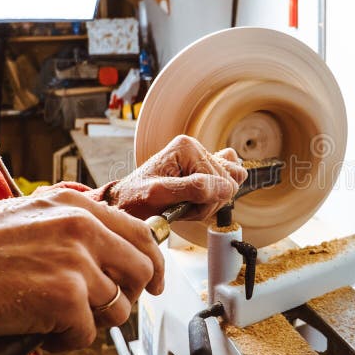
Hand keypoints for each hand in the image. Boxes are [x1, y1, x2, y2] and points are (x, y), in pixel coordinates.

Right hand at [0, 188, 162, 350]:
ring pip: (118, 306)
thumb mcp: (29, 217)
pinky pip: (87, 333)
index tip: (155, 280)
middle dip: (131, 295)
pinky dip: (66, 341)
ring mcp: (75, 261)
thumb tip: (108, 252)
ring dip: (91, 321)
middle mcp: (82, 227)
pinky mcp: (64, 298)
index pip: (140, 232)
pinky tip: (38, 331)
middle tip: (108, 310)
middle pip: (142, 268)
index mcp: (75, 204)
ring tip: (55, 320)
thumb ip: (72, 227)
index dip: (153, 261)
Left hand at [93, 135, 247, 220]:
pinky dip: (214, 197)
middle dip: (205, 203)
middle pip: (227, 183)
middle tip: (180, 206)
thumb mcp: (160, 195)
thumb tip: (227, 187)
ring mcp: (201, 158)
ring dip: (209, 203)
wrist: (125, 203)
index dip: (204, 201)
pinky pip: (228, 180)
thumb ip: (194, 189)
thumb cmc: (136, 198)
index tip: (180, 205)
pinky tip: (196, 200)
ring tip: (185, 204)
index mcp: (187, 147)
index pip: (220, 180)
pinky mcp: (203, 169)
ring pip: (229, 185)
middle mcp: (197, 148)